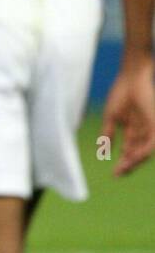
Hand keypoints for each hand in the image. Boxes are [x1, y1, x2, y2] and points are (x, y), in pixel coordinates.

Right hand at [100, 53, 154, 176]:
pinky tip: (133, 157)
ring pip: (145, 150)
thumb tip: (103, 149)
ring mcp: (150, 128)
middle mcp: (143, 131)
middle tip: (118, 174)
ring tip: (124, 168)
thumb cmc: (121, 93)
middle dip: (129, 165)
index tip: (114, 173)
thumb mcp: (111, 116)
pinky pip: (151, 142)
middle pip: (138, 153)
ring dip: (134, 160)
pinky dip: (143, 151)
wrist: (131, 78)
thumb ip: (108, 133)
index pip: (130, 150)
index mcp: (133, 129)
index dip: (123, 162)